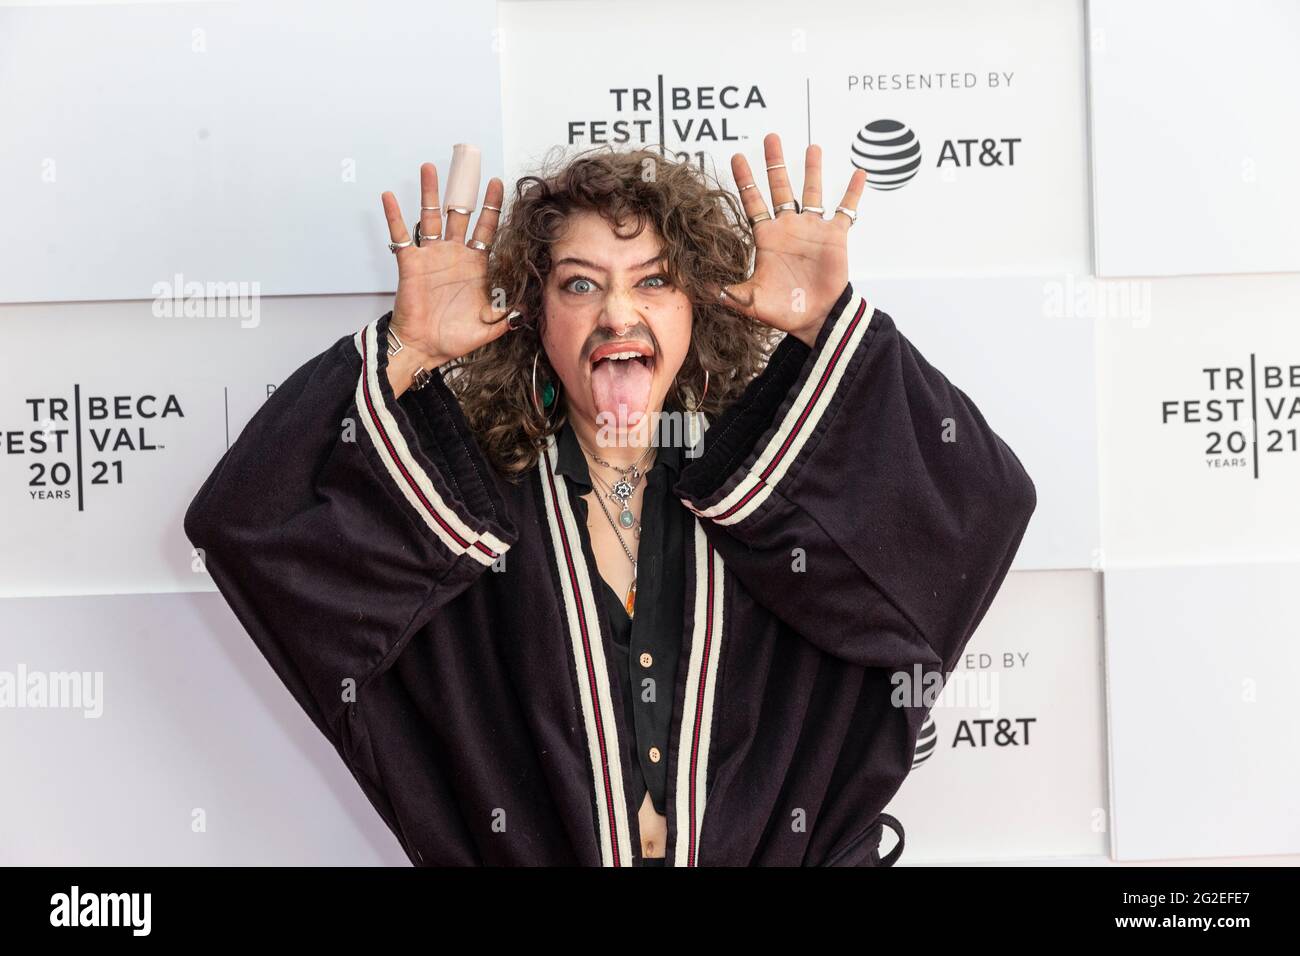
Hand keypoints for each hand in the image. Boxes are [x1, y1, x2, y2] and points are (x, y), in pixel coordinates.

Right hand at [381, 162, 509, 368]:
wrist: (425, 348)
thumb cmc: (454, 338)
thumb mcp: (489, 327)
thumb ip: (508, 315)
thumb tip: (528, 308)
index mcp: (476, 266)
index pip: (487, 228)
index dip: (492, 206)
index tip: (498, 183)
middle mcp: (454, 255)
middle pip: (459, 214)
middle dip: (463, 190)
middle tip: (466, 164)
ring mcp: (432, 257)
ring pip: (431, 217)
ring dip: (429, 193)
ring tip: (428, 168)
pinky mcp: (411, 264)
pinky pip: (401, 236)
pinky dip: (394, 216)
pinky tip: (389, 197)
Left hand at [717, 133, 864, 347]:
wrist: (815, 319)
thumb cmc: (783, 310)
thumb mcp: (749, 301)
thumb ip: (725, 292)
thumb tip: (695, 289)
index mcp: (767, 237)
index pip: (753, 202)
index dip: (745, 180)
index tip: (737, 158)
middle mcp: (789, 228)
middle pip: (781, 188)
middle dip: (775, 164)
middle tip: (771, 137)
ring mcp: (812, 229)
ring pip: (812, 191)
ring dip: (812, 170)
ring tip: (812, 147)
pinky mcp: (835, 237)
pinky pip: (846, 210)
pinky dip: (853, 193)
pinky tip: (858, 174)